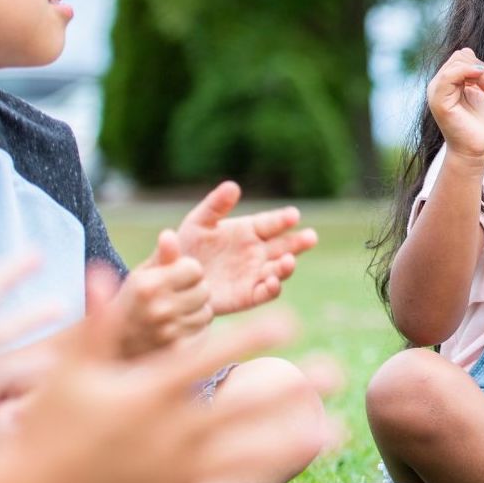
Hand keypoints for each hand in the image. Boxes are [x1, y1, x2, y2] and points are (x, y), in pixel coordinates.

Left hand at [0, 232, 63, 462]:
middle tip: (61, 304)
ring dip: (42, 368)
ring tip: (64, 364)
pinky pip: (10, 421)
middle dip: (37, 316)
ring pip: (21, 372)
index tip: (37, 253)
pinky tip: (47, 416)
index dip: (15, 269)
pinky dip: (26, 420)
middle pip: (15, 327)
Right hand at [7, 266, 329, 482]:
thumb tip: (107, 269)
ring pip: (248, 458)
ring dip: (292, 443)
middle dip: (290, 389)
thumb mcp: (71, 370)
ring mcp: (174, 476)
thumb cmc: (47, 426)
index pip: (210, 357)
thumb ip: (99, 322)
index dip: (252, 337)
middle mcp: (169, 434)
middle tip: (335, 371)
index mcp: (147, 394)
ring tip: (334, 430)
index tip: (290, 321)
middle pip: (242, 407)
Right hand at [114, 229, 210, 356]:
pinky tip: (177, 327)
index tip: (176, 277)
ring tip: (176, 311)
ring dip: (196, 310)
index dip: (188, 271)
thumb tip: (170, 234)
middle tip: (177, 295)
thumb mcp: (138, 277)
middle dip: (195, 290)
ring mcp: (169, 332)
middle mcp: (159, 308)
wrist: (109, 348)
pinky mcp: (177, 350)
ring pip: (207, 312)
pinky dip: (195, 328)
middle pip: (205, 290)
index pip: (195, 269)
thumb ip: (160, 257)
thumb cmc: (128, 304)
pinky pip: (203, 331)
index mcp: (148, 286)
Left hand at [175, 181, 318, 314]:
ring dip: (287, 266)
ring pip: (279, 269)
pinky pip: (265, 292)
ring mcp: (255, 274)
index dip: (283, 220)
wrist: (173, 279)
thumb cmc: (186, 247)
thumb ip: (216, 205)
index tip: (293, 216)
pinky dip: (273, 288)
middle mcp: (257, 252)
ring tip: (288, 261)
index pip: (272, 223)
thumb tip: (233, 186)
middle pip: (284, 246)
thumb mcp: (198, 222)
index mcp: (249, 231)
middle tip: (310, 237)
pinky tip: (273, 282)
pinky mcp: (248, 296)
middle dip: (299, 242)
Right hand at [428, 47, 483, 162]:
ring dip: (481, 72)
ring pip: (457, 62)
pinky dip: (470, 72)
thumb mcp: (477, 91)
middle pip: (459, 56)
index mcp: (445, 82)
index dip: (479, 63)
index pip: (460, 57)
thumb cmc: (477, 122)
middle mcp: (437, 85)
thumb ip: (472, 74)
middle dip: (481, 67)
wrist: (475, 148)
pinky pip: (450, 75)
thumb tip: (471, 56)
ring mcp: (436, 92)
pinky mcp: (439, 101)